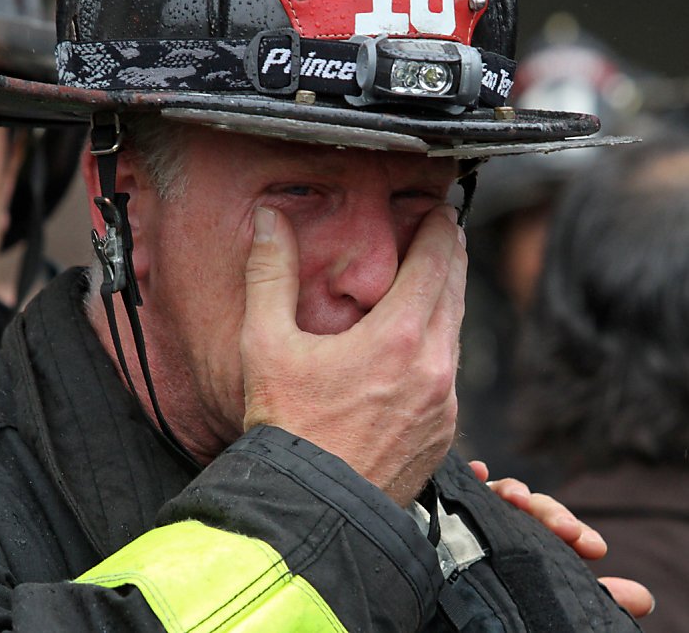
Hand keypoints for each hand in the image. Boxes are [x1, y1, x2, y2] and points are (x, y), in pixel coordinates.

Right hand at [241, 205, 466, 504]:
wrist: (312, 510)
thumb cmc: (286, 428)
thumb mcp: (265, 343)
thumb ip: (270, 273)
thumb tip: (268, 219)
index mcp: (398, 338)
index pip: (434, 262)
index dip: (437, 229)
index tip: (437, 210)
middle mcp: (433, 368)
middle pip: (455, 292)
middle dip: (450, 256)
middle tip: (443, 232)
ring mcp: (443, 405)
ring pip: (455, 334)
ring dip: (446, 301)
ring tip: (432, 282)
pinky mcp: (441, 434)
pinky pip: (448, 375)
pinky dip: (438, 347)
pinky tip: (416, 347)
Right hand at [471, 461, 654, 618]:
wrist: (464, 587)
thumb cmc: (515, 581)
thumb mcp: (560, 585)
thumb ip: (599, 591)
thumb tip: (644, 598)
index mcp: (539, 534)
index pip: (562, 526)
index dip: (578, 532)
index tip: (595, 549)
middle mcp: (513, 516)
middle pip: (535, 504)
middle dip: (552, 513)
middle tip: (566, 531)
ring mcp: (485, 507)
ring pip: (503, 492)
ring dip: (514, 491)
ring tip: (517, 499)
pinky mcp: (456, 504)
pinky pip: (464, 485)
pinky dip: (474, 475)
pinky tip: (480, 471)